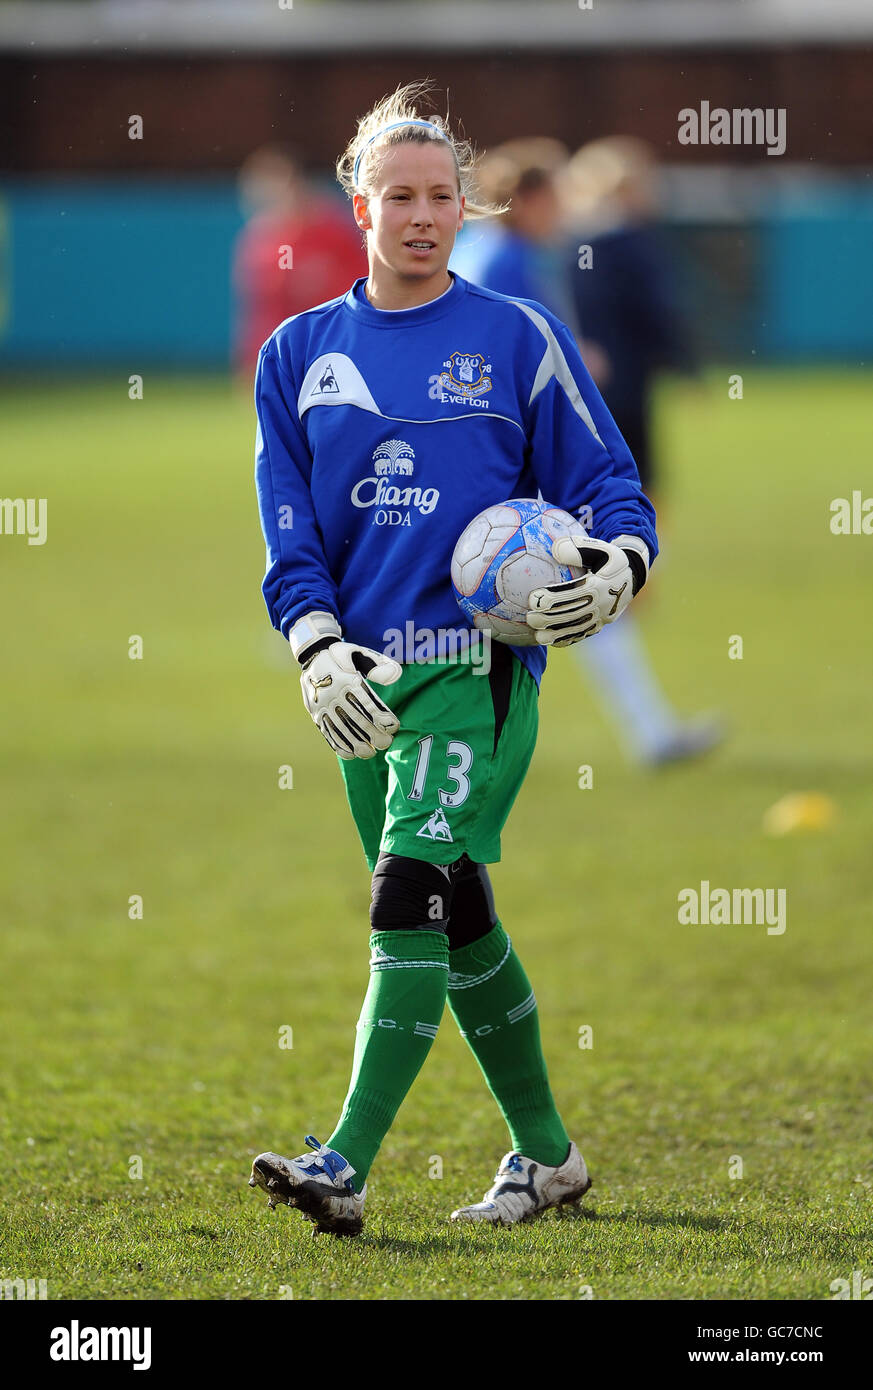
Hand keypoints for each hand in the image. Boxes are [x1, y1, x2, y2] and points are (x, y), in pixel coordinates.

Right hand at [289, 612, 401, 758]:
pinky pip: (327, 732)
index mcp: (346, 679)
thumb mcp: (360, 652)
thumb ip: (378, 664)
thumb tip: (394, 677)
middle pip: (355, 719)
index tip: (393, 726)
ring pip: (341, 729)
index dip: (381, 717)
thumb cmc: (345, 656)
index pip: (367, 702)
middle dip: (373, 734)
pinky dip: (338, 745)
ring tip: (371, 753)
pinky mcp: (316, 714)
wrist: (313, 655)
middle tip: (386, 744)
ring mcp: (322, 705)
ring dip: (356, 744)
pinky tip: (351, 754)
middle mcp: (333, 694)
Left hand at [526, 533, 648, 646]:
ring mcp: (603, 616)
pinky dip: (568, 639)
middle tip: (530, 618)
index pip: (574, 593)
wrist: (633, 575)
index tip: (534, 598)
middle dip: (550, 618)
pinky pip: (584, 634)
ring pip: (577, 628)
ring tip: (537, 636)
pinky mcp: (602, 624)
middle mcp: (603, 603)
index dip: (553, 597)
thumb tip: (554, 548)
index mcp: (601, 584)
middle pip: (573, 614)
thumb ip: (578, 548)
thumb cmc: (609, 557)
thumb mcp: (600, 548)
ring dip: (556, 634)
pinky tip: (551, 641)